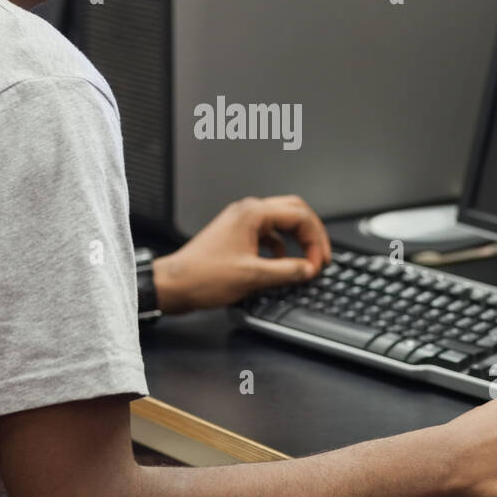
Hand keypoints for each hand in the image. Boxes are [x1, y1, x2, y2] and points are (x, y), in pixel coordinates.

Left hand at [151, 195, 331, 313]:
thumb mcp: (253, 276)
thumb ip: (287, 271)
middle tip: (321, 256)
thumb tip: (309, 268)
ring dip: (298, 240)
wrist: (174, 284)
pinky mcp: (236, 234)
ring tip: (306, 261)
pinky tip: (282, 264)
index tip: (319, 262)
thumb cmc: (203, 276)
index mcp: (253, 214)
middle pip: (294, 212)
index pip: (300, 215)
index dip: (316, 240)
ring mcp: (242, 222)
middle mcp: (248, 212)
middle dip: (312, 234)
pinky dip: (281, 247)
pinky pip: (268, 234)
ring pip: (281, 222)